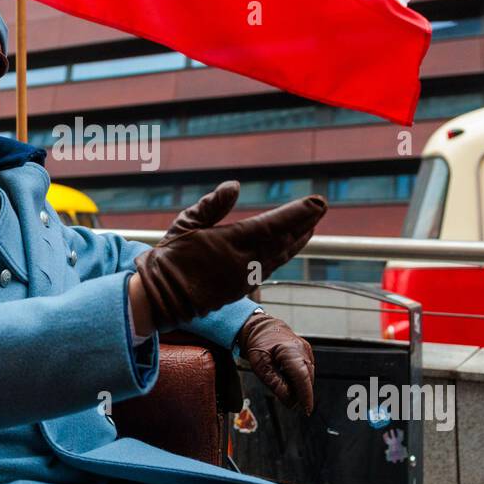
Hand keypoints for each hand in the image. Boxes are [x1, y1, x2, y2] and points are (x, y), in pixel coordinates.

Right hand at [134, 181, 325, 331]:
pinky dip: (285, 254)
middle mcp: (243, 262)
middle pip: (284, 240)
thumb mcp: (185, 224)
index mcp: (229, 243)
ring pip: (281, 255)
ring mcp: (245, 277)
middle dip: (305, 223)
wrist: (162, 298)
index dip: (298, 213)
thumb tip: (234, 186)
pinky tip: (289, 246)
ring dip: (298, 239)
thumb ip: (212, 205)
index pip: (272, 225)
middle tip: (320, 208)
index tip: (318, 202)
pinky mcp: (243, 288)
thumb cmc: (170, 258)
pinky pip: (271, 267)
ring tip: (311, 225)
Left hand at [238, 312, 314, 414]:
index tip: (307, 410)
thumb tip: (289, 402)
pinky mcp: (306, 353)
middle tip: (289, 401)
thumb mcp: (260, 366)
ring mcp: (306, 350)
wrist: (261, 327)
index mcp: (291, 351)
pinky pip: (306, 370)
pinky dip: (299, 378)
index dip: (306, 395)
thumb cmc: (258, 343)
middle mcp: (303, 349)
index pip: (302, 377)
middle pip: (307, 379)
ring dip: (299, 385)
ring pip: (308, 376)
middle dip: (301, 393)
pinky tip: (287, 377)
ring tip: (283, 384)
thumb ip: (275, 384)